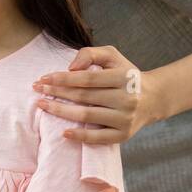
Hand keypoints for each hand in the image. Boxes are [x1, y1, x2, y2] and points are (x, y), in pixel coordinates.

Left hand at [32, 44, 160, 143]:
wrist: (153, 98)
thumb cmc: (126, 75)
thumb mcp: (112, 57)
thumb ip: (91, 54)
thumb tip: (71, 68)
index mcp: (124, 77)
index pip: (87, 78)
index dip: (62, 78)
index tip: (43, 78)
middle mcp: (127, 98)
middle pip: (84, 96)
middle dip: (57, 93)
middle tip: (38, 90)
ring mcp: (125, 118)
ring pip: (87, 116)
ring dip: (61, 112)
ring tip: (43, 106)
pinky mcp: (124, 135)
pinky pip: (99, 138)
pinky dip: (81, 136)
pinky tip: (64, 133)